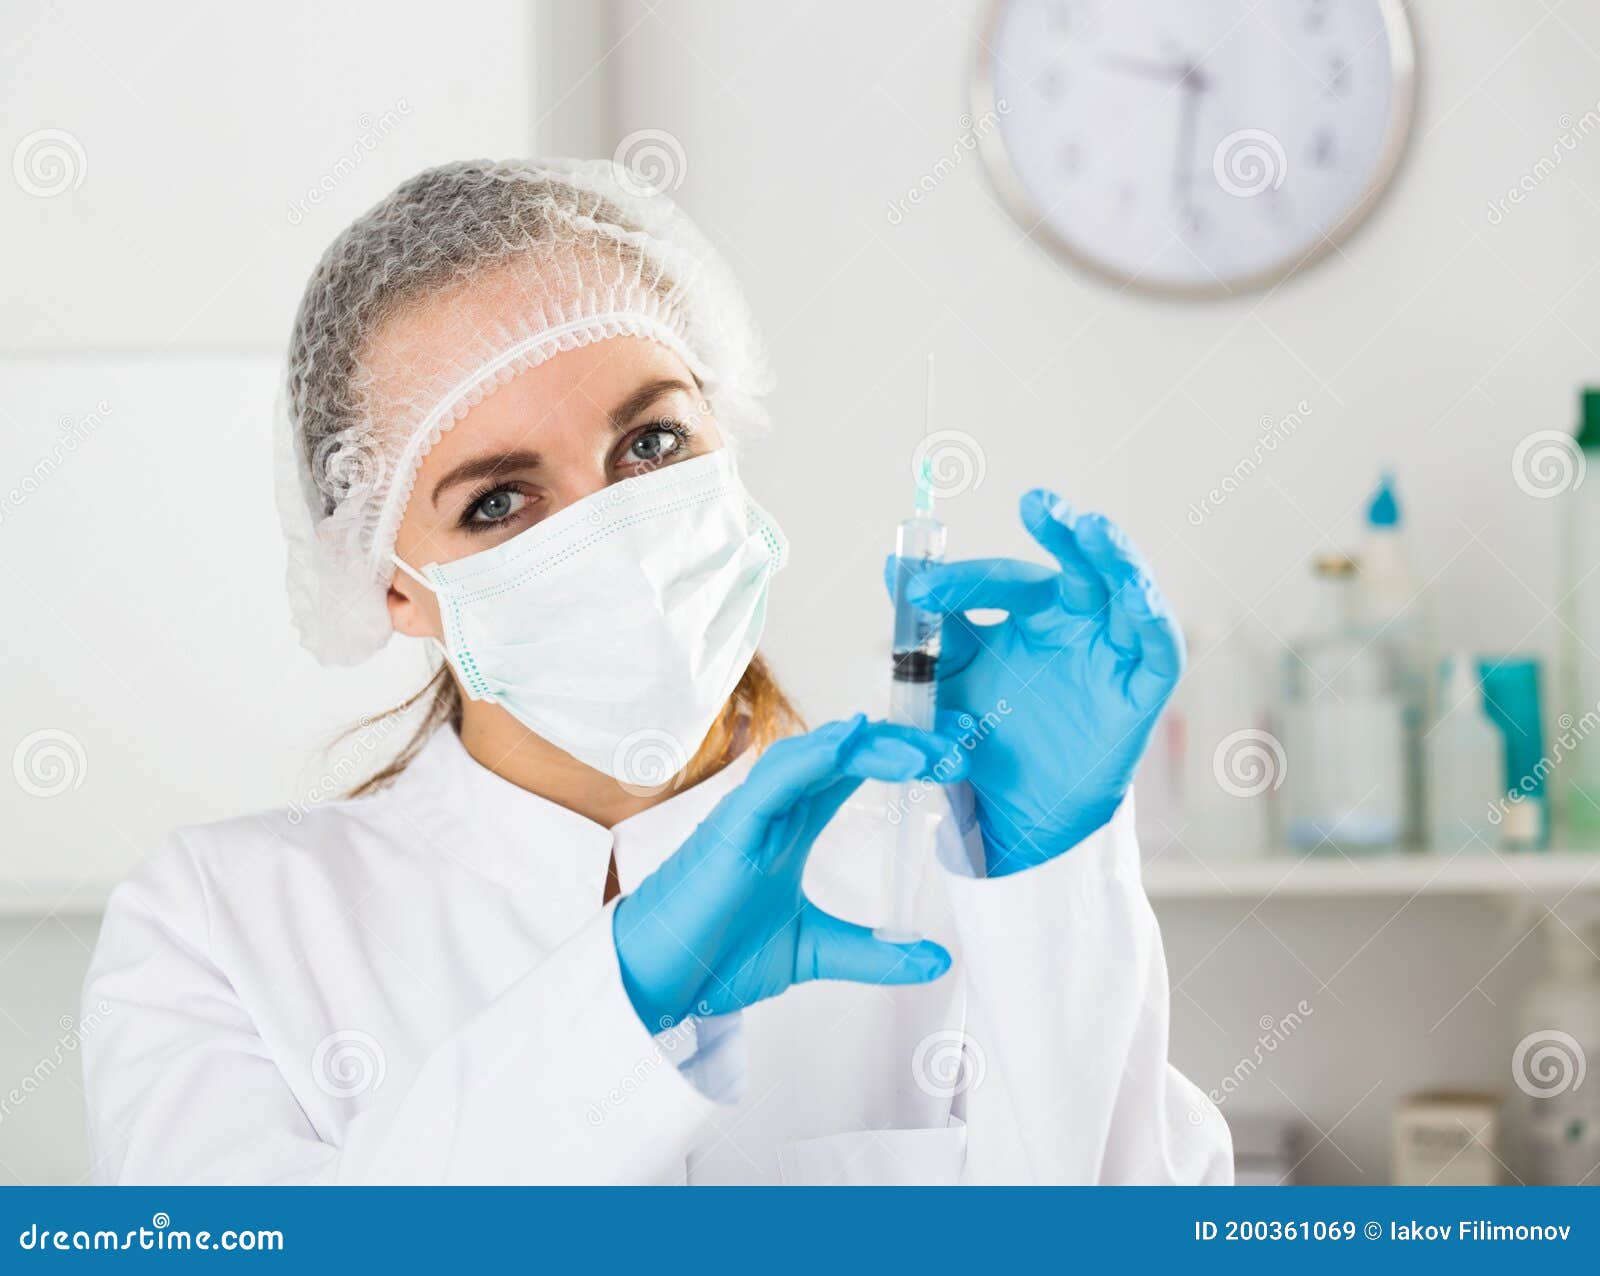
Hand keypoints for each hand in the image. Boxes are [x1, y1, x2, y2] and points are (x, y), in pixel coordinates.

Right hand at [613, 715, 963, 1029]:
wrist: (660, 982)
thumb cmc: (715, 954)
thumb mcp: (814, 952)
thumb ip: (875, 954)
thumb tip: (935, 959)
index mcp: (793, 826)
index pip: (855, 772)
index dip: (903, 755)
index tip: (955, 756)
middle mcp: (775, 809)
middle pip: (844, 754)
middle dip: (901, 743)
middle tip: (958, 746)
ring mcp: (752, 814)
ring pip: (814, 757)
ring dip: (869, 747)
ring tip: (920, 751)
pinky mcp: (729, 829)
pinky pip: (772, 782)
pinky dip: (811, 758)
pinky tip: (849, 742)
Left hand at [886, 490, 1182, 875]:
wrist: (1021, 820)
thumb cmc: (987, 748)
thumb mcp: (944, 693)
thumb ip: (921, 638)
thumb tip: (891, 568)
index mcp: (1018, 622)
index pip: (995, 583)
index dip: (962, 579)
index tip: (918, 585)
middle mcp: (1067, 624)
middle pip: (1066, 567)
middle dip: (1056, 531)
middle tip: (1035, 504)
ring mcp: (1108, 650)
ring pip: (1120, 588)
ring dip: (1110, 555)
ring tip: (1091, 526)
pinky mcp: (1143, 686)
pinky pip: (1157, 644)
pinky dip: (1150, 615)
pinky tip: (1136, 593)